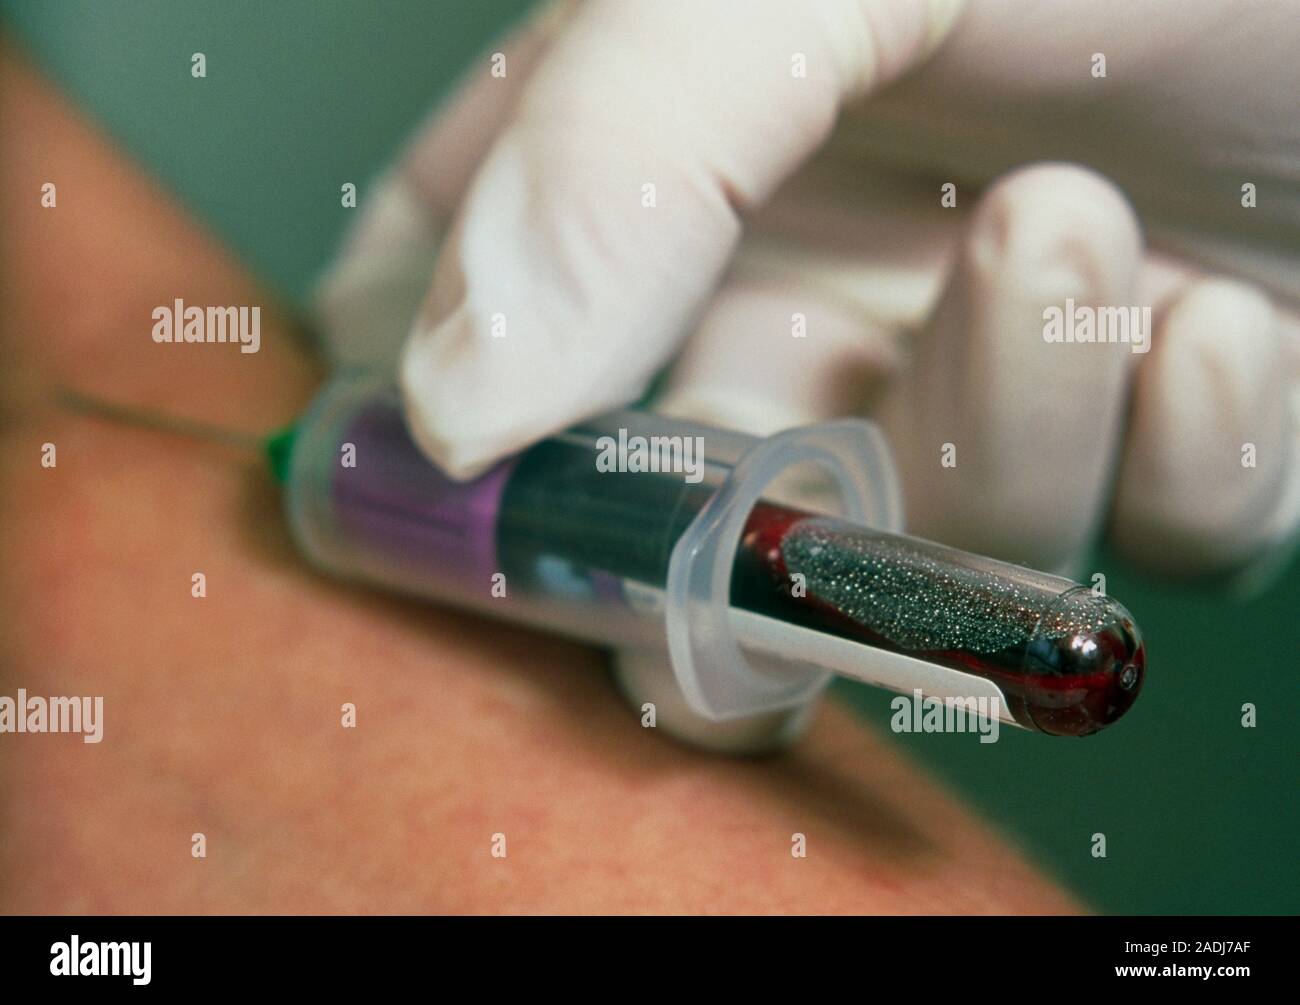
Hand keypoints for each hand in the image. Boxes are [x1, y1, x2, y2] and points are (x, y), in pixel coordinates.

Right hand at [314, 0, 1299, 579]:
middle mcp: (809, 288)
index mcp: (669, 165)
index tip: (481, 518)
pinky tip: (1213, 322)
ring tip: (1068, 226)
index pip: (462, 328)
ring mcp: (984, 381)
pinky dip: (1178, 465)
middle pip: (683, 529)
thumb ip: (613, 161)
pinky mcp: (1163, 440)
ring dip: (1000, 436)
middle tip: (767, 489)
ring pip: (924, 561)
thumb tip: (452, 409)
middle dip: (721, 556)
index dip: (443, 450)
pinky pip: (1139, 549)